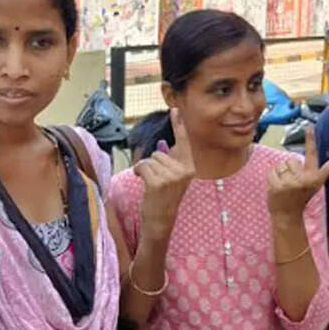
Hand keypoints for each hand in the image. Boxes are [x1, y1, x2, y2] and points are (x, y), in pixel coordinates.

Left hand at [134, 108, 194, 240]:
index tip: (174, 109)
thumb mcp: (172, 177)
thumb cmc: (164, 197)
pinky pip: (143, 166)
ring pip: (150, 159)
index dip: (178, 125)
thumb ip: (168, 161)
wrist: (161, 220)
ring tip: (151, 184)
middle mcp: (184, 170)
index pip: (183, 142)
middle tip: (157, 181)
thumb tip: (161, 143)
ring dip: (145, 169)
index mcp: (189, 167)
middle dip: (152, 163)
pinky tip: (143, 182)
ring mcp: (172, 176)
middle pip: (159, 153)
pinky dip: (139, 172)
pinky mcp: (158, 182)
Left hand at [266, 126, 328, 221]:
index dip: (311, 141)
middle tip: (292, 182)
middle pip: (291, 160)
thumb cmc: (301, 197)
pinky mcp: (277, 186)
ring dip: (281, 173)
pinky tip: (277, 187)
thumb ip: (324, 171)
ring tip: (285, 185)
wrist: (287, 215)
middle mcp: (303, 180)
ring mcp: (289, 183)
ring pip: (280, 165)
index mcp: (313, 178)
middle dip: (290, 169)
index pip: (312, 155)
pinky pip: (272, 171)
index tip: (310, 128)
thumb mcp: (315, 185)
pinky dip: (272, 177)